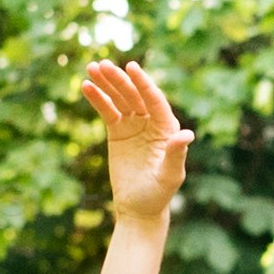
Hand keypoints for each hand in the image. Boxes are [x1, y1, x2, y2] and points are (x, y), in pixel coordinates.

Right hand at [83, 56, 190, 225]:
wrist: (138, 208)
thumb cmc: (158, 194)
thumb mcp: (169, 175)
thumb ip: (176, 154)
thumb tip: (186, 134)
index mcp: (166, 128)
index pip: (154, 100)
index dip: (143, 83)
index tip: (131, 67)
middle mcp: (151, 122)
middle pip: (134, 95)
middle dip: (119, 79)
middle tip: (102, 65)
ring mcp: (134, 125)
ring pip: (119, 98)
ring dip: (106, 83)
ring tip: (91, 67)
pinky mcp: (118, 132)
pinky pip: (107, 111)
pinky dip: (98, 98)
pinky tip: (87, 86)